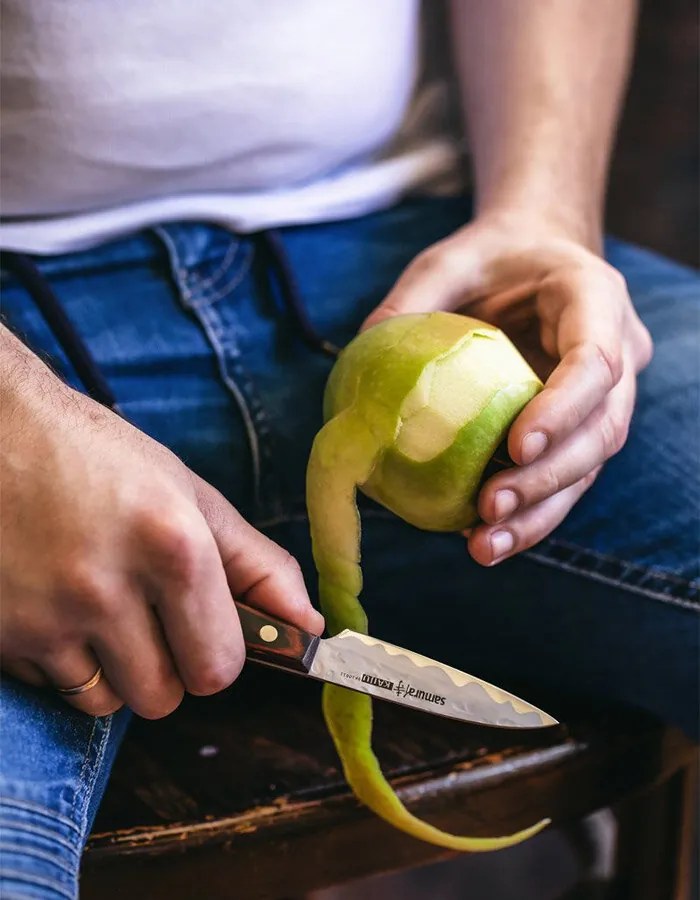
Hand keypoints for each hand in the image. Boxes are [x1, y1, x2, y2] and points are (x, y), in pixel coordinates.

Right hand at [0, 329, 322, 716]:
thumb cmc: (102, 459)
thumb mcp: (189, 496)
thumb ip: (257, 565)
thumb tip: (310, 628)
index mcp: (174, 547)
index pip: (219, 668)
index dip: (217, 655)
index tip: (206, 632)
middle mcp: (107, 588)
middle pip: (164, 698)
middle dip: (167, 667)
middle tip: (148, 616)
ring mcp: (44, 616)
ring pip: (105, 703)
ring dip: (112, 671)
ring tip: (97, 606)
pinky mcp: (0, 634)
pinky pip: (51, 688)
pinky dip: (61, 660)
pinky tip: (53, 603)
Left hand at [363, 210, 652, 565]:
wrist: (533, 259)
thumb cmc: (492, 257)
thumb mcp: (447, 260)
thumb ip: (413, 300)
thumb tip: (362, 353)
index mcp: (594, 299)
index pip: (595, 363)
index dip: (561, 410)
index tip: (516, 446)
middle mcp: (617, 353)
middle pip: (600, 430)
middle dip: (546, 479)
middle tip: (488, 508)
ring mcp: (605, 397)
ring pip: (588, 467)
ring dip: (538, 512)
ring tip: (484, 545)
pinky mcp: (579, 428)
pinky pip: (564, 478)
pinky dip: (528, 513)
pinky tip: (487, 539)